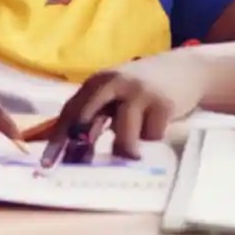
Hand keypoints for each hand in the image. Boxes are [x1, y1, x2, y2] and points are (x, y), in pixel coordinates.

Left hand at [46, 54, 207, 161]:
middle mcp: (113, 83)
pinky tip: (159, 124)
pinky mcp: (163, 104)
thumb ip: (97, 114)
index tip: (47, 163)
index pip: (71, 111)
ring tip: (135, 148)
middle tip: (82, 165)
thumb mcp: (116, 93)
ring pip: (123, 136)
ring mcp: (138, 92)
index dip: (57, 138)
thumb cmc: (143, 89)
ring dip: (128, 148)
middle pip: (87, 118)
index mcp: (97, 82)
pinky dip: (153, 137)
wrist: (188, 69)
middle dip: (82, 146)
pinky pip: (150, 136)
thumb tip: (73, 148)